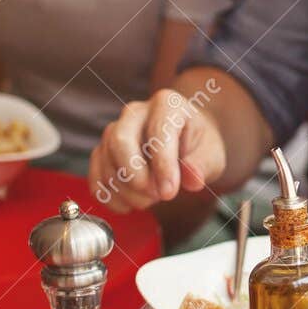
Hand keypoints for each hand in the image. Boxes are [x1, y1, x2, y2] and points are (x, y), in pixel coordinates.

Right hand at [89, 89, 226, 211]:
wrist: (184, 144)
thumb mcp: (211, 154)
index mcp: (167, 104)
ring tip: (151, 199)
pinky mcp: (102, 151)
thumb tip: (192, 178)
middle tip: (156, 196)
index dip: (162, 165)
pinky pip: (96, 175)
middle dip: (136, 176)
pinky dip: (109, 196)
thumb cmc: (197, 145)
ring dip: (126, 190)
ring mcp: (115, 130)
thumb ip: (202, 165)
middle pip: (120, 141)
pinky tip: (129, 204)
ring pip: (106, 160)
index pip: (158, 131)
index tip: (170, 192)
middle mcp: (136, 112)